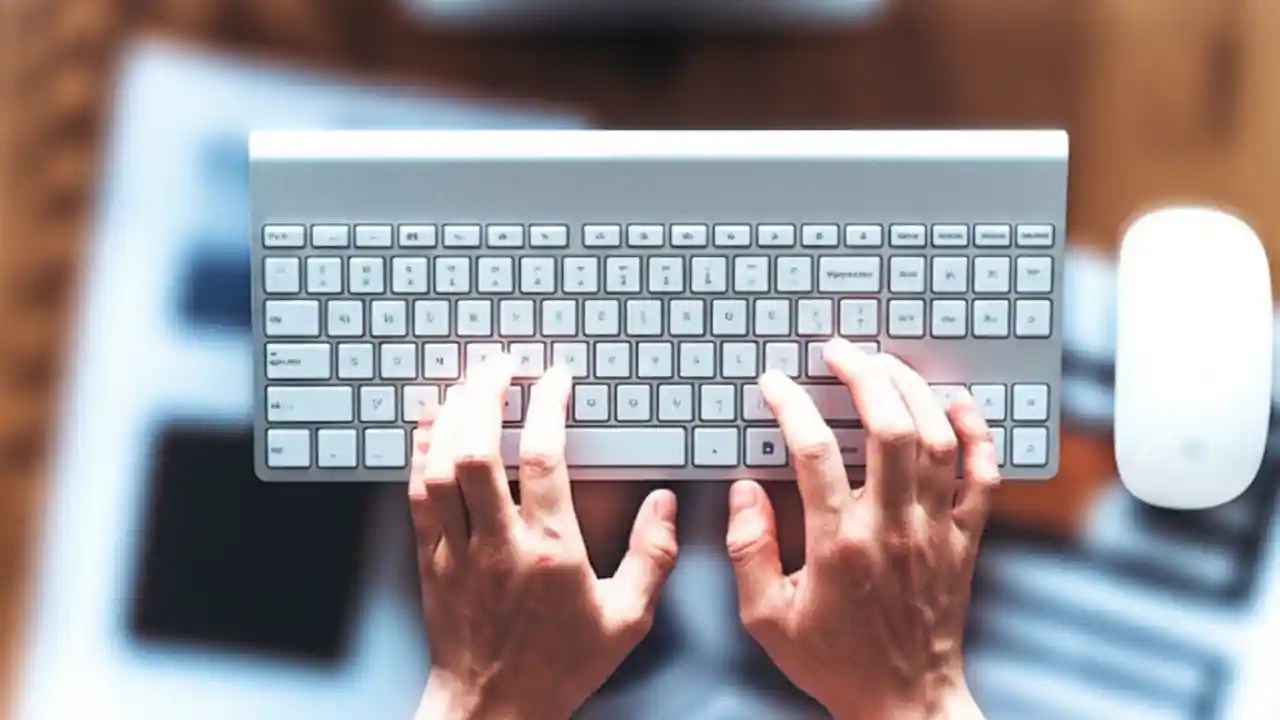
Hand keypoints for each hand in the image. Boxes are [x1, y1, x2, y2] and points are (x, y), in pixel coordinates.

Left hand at [408, 356, 678, 719]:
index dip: (547, 405)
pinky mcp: (430, 562)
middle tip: (500, 362)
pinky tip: (429, 424)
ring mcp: (457, 552)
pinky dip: (420, 452)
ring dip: (452, 416)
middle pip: (478, 451)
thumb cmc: (561, 667)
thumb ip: (652, 557)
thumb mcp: (627, 620)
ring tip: (468, 382)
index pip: (543, 458)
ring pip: (441, 468)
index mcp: (550, 551)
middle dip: (486, 394)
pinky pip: (417, 496)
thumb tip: (664, 504)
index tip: (556, 377)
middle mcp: (498, 544)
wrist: (494, 710)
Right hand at [726, 338, 999, 719]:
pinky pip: (982, 475)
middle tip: (838, 350)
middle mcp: (892, 527)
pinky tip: (956, 403)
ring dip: (912, 389)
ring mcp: (935, 531)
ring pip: (935, 439)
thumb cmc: (833, 661)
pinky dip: (975, 433)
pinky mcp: (964, 540)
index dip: (790, 403)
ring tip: (885, 363)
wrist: (904, 702)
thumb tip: (745, 489)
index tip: (775, 382)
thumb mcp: (766, 617)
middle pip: (887, 427)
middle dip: (862, 375)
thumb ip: (750, 548)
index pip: (811, 450)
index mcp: (838, 543)